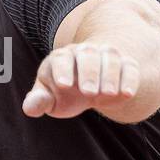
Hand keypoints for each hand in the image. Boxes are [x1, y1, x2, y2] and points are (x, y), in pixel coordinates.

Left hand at [22, 42, 139, 118]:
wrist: (90, 86)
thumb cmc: (63, 93)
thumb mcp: (49, 98)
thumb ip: (39, 101)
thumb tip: (29, 108)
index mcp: (61, 57)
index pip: (61, 58)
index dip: (62, 69)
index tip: (64, 85)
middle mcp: (85, 52)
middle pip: (88, 54)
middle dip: (89, 72)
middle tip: (88, 92)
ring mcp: (106, 55)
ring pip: (110, 57)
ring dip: (110, 74)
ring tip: (107, 93)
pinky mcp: (126, 64)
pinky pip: (130, 66)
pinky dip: (130, 79)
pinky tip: (127, 94)